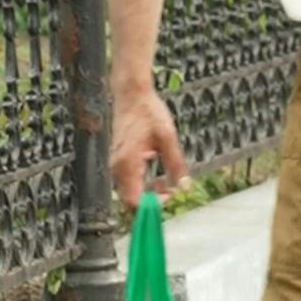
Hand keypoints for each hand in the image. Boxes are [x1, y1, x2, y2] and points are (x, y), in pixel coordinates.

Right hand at [112, 85, 188, 211]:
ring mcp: (116, 164)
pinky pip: (127, 182)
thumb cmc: (148, 112)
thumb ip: (176, 165)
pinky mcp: (118, 161)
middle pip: (129, 201)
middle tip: (170, 190)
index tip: (170, 196)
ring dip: (146, 193)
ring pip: (128, 193)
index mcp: (128, 163)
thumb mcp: (168, 137)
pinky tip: (155, 171)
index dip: (152, 206)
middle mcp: (118, 167)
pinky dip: (141, 184)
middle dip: (151, 202)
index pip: (134, 201)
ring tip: (164, 180)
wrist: (131, 94)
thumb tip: (185, 187)